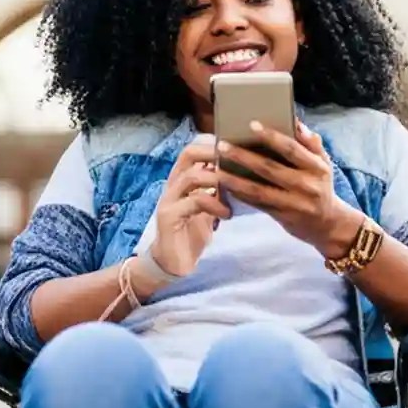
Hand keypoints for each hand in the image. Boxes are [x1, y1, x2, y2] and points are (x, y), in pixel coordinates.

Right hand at [150, 134, 232, 277]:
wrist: (172, 263)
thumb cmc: (191, 233)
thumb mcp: (208, 209)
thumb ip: (217, 191)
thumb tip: (239, 175)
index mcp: (181, 180)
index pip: (193, 150)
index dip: (212, 144)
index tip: (236, 145)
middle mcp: (173, 185)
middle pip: (188, 154)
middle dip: (213, 152)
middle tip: (236, 160)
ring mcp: (168, 200)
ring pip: (191, 176)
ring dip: (217, 180)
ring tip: (235, 190)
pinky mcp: (168, 217)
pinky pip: (193, 201)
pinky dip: (214, 204)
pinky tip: (226, 214)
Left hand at [215, 119, 360, 257]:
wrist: (329, 224)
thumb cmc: (321, 186)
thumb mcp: (323, 164)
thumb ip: (311, 143)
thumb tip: (295, 121)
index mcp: (316, 167)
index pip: (291, 148)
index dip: (272, 136)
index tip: (251, 124)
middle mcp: (306, 185)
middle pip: (270, 168)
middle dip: (243, 156)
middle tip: (222, 145)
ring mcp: (294, 203)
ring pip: (259, 190)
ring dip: (235, 179)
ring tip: (217, 169)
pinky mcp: (283, 217)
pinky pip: (258, 204)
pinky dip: (241, 195)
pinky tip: (225, 186)